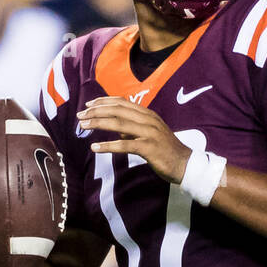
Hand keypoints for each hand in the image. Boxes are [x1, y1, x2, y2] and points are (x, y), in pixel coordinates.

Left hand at [76, 98, 190, 182]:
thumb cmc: (166, 150)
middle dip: (96, 111)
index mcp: (147, 114)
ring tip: (83, 126)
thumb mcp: (149, 134)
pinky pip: (125, 145)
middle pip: (117, 110)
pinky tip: (95, 148)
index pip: (122, 102)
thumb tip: (116, 128)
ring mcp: (149, 133)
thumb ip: (133, 129)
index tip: (89, 105)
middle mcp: (148, 120)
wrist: (185, 164)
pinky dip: (108, 146)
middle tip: (80, 116)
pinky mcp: (149, 148)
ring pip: (119, 124)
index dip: (103, 102)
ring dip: (98, 124)